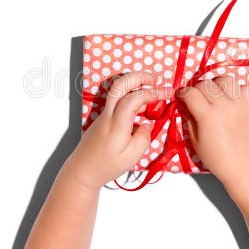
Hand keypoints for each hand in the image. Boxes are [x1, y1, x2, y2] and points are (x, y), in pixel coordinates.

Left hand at [64, 72, 170, 189]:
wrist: (82, 171)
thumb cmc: (106, 166)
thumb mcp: (132, 157)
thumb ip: (143, 137)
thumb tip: (147, 124)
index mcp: (117, 123)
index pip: (134, 98)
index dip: (152, 93)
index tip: (167, 93)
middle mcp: (109, 114)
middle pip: (120, 85)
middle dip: (139, 77)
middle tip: (155, 79)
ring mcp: (104, 115)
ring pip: (117, 91)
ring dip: (135, 85)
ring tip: (152, 91)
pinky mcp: (104, 119)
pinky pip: (117, 101)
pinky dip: (130, 96)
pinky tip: (141, 106)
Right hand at [176, 76, 248, 184]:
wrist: (242, 164)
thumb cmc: (216, 157)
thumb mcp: (194, 140)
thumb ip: (189, 118)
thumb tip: (185, 102)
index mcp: (208, 116)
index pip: (190, 93)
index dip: (183, 94)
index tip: (183, 97)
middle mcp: (225, 106)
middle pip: (206, 83)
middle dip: (198, 89)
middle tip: (199, 99)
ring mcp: (240, 103)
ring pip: (225, 79)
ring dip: (217, 85)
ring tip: (217, 96)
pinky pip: (245, 86)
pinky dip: (238, 90)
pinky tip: (233, 99)